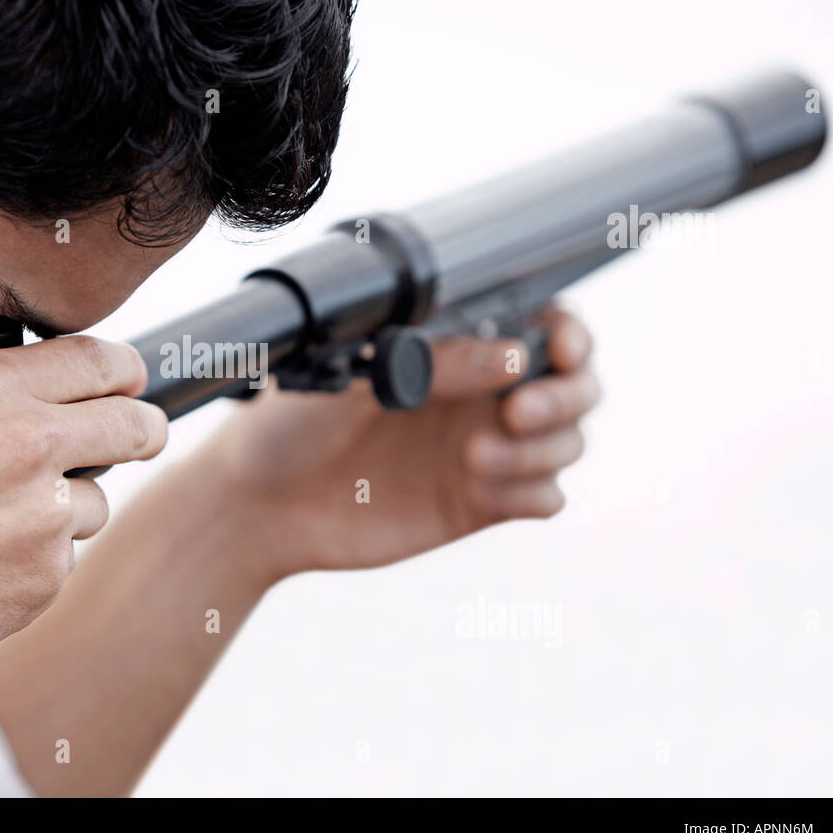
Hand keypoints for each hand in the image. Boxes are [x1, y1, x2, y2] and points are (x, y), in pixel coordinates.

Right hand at [0, 336, 167, 705]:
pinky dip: (36, 563)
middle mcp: (32, 443)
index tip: (131, 381)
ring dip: (66, 510)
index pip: (99, 360)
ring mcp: (46, 515)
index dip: (123, 371)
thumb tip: (3, 412)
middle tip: (140, 436)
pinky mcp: (46, 577)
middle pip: (134, 425)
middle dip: (141, 429)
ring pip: (96, 502)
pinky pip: (63, 559)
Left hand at [192, 308, 598, 580]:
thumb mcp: (360, 378)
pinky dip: (533, 492)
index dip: (570, 334)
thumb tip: (519, 356)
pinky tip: (482, 488)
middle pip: (576, 387)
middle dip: (568, 396)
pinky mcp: (477, 504)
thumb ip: (440, 364)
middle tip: (517, 412)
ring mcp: (484, 450)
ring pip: (566, 444)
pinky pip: (543, 499)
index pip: (544, 328)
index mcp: (454, 348)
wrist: (256, 503)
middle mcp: (478, 395)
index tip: (559, 348)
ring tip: (476, 460)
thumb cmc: (291, 422)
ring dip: (543, 449)